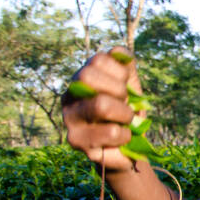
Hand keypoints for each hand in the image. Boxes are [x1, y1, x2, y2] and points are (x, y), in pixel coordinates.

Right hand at [62, 46, 145, 172]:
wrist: (127, 148)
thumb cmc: (127, 112)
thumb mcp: (130, 86)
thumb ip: (125, 66)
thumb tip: (118, 51)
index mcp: (83, 77)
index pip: (98, 59)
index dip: (120, 72)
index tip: (126, 85)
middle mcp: (70, 94)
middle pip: (87, 76)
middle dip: (118, 90)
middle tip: (126, 103)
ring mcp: (69, 117)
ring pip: (100, 104)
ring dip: (124, 114)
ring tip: (127, 121)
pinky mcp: (75, 139)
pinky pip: (109, 132)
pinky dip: (125, 135)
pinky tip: (122, 137)